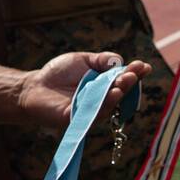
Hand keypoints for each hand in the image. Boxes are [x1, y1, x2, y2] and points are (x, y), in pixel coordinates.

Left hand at [17, 51, 150, 128]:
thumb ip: (102, 60)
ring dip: (119, 93)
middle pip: (119, 93)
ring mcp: (90, 111)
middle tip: (134, 72)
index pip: (123, 80)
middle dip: (128, 82)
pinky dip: (103, 105)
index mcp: (105, 85)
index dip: (135, 74)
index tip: (145, 66)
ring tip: (126, 81)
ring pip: (109, 105)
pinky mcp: (77, 119)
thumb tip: (120, 61)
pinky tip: (112, 95)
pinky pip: (92, 114)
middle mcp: (101, 100)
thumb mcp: (83, 60)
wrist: (34, 86)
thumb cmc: (59, 73)